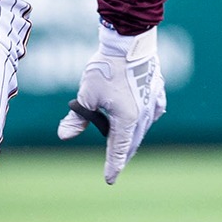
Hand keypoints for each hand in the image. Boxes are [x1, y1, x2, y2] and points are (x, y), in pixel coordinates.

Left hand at [58, 22, 165, 183]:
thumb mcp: (86, 95)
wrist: (130, 42)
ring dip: (132, 138)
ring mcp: (153, 104)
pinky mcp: (157, 92)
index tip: (109, 180)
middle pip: (132, 143)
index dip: (113, 166)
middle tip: (114, 166)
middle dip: (122, 155)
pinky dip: (144, 121)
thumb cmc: (106, 67)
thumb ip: (77, 118)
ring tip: (123, 145)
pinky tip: (142, 121)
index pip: (117, 151)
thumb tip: (64, 136)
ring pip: (142, 129)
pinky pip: (152, 114)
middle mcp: (143, 116)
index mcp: (126, 120)